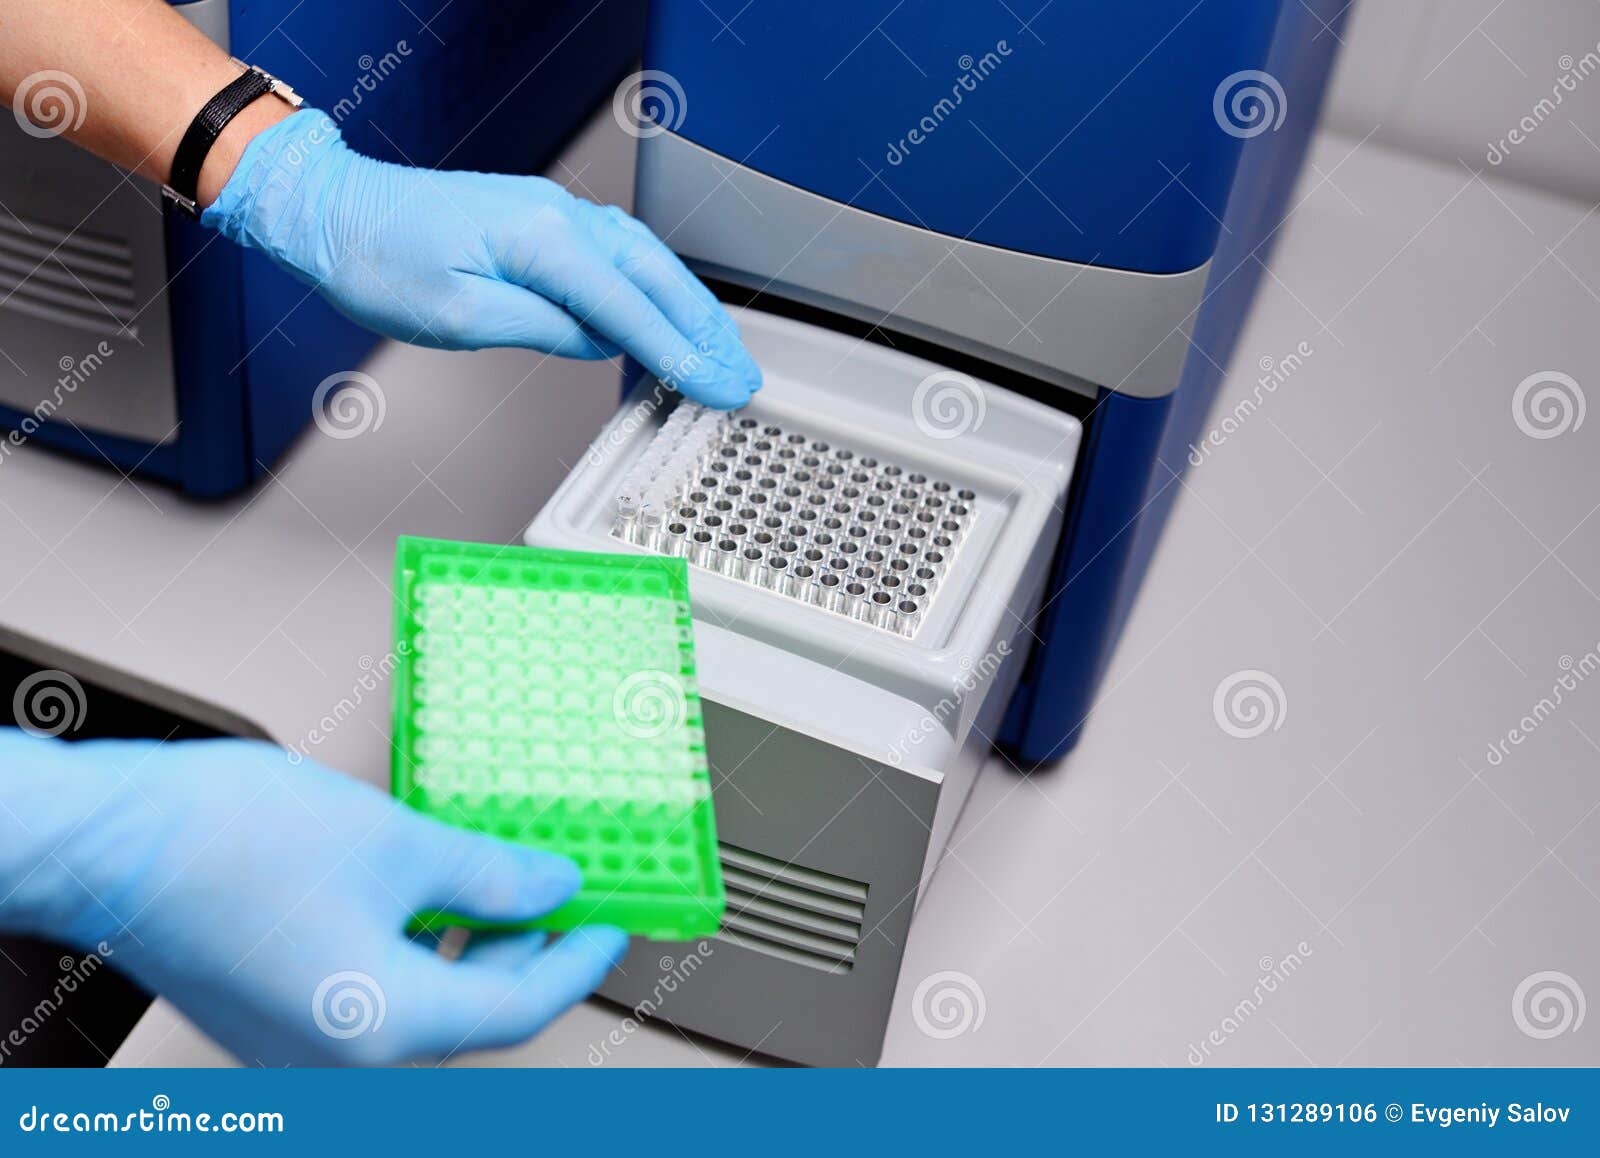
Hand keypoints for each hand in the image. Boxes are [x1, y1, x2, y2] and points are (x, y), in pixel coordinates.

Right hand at [0, 729, 625, 1064]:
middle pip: (472, 1016)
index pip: (520, 1007)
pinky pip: (373, 1002)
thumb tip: (549, 887)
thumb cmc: (226, 843)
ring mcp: (301, 1048)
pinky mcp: (275, 1020)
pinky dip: (416, 957)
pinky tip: (430, 902)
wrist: (108, 841)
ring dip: (471, 954)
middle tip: (565, 899)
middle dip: (527, 954)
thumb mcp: (397, 843)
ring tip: (502, 889)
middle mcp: (342, 1061)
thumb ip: (488, 876)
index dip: (578, 960)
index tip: (611, 923)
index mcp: (383, 1029)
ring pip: (422, 1011)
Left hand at [202, 108, 761, 408]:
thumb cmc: (379, 259)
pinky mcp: (544, 219)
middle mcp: (561, 215)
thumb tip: (597, 341)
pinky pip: (620, 253)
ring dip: (688, 306)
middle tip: (739, 375)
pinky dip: (656, 286)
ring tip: (719, 349)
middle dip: (705, 330)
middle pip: (657, 277)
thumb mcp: (458, 316)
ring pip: (646, 260)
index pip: (631, 308)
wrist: (336, 211)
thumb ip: (541, 327)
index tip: (717, 385)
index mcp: (543, 239)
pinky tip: (667, 308)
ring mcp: (556, 212)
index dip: (681, 353)